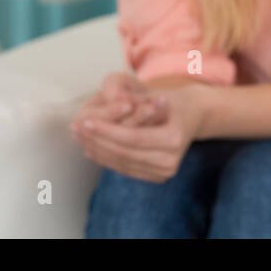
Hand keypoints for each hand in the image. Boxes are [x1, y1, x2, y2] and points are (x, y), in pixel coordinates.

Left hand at [71, 73, 204, 181]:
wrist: (194, 116)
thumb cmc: (172, 100)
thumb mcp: (153, 93)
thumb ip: (128, 100)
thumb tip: (100, 110)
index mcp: (174, 138)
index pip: (132, 137)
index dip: (106, 130)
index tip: (85, 120)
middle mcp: (171, 160)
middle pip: (124, 152)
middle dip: (96, 140)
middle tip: (76, 128)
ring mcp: (165, 172)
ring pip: (121, 163)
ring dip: (97, 150)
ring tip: (79, 137)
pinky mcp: (158, 177)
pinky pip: (126, 169)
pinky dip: (107, 159)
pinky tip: (91, 148)